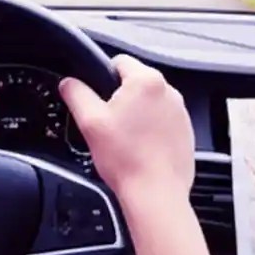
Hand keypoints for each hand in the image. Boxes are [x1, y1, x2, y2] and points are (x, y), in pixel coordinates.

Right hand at [59, 55, 193, 201]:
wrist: (155, 193)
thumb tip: (69, 82)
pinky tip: (140, 148)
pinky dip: (151, 130)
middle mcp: (169, 91)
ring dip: (136, 115)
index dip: (102, 77)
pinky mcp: (186, 131)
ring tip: (126, 140)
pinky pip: (162, 121)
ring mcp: (180, 112)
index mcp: (147, 81)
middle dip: (120, 99)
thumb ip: (76, 94)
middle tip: (109, 125)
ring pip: (149, 103)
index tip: (98, 99)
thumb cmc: (126, 159)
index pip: (119, 61)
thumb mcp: (90, 122)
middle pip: (135, 83)